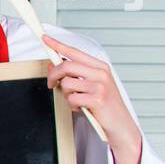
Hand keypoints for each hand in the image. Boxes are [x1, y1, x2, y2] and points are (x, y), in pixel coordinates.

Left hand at [42, 34, 143, 163]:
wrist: (120, 125)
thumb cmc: (104, 105)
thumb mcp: (90, 86)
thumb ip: (74, 75)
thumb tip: (52, 66)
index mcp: (100, 67)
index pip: (74, 52)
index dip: (57, 45)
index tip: (44, 38)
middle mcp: (101, 73)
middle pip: (66, 66)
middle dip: (53, 76)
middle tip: (51, 84)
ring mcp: (100, 85)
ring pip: (67, 83)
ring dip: (67, 95)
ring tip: (77, 101)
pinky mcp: (97, 99)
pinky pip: (72, 98)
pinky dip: (72, 105)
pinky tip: (82, 108)